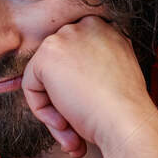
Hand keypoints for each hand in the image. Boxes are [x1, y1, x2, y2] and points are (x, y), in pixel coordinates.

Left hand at [21, 16, 155, 157]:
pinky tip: (64, 123)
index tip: (87, 106)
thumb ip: (94, 66)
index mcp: (106, 29)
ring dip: (54, 107)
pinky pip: (30, 86)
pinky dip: (42, 110)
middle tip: (76, 124)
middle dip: (63, 97)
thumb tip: (70, 78)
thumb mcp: (115, 73)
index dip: (77, 85)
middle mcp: (85, 26)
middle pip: (58, 64)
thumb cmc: (124, 108)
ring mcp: (65, 37)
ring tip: (71, 130)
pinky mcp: (47, 55)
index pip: (75, 55)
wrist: (126, 121)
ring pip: (43, 76)